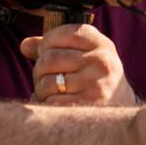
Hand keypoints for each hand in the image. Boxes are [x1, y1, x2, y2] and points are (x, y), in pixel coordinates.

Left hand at [20, 23, 136, 106]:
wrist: (120, 111)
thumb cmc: (94, 79)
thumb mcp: (83, 56)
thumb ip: (55, 47)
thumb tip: (25, 45)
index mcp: (101, 44)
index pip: (63, 33)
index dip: (47, 43)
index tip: (46, 52)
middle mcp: (101, 62)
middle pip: (50, 58)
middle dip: (40, 69)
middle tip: (46, 78)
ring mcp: (96, 85)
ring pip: (47, 82)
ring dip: (41, 90)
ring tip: (51, 92)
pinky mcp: (87, 107)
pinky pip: (51, 102)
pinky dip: (46, 104)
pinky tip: (55, 104)